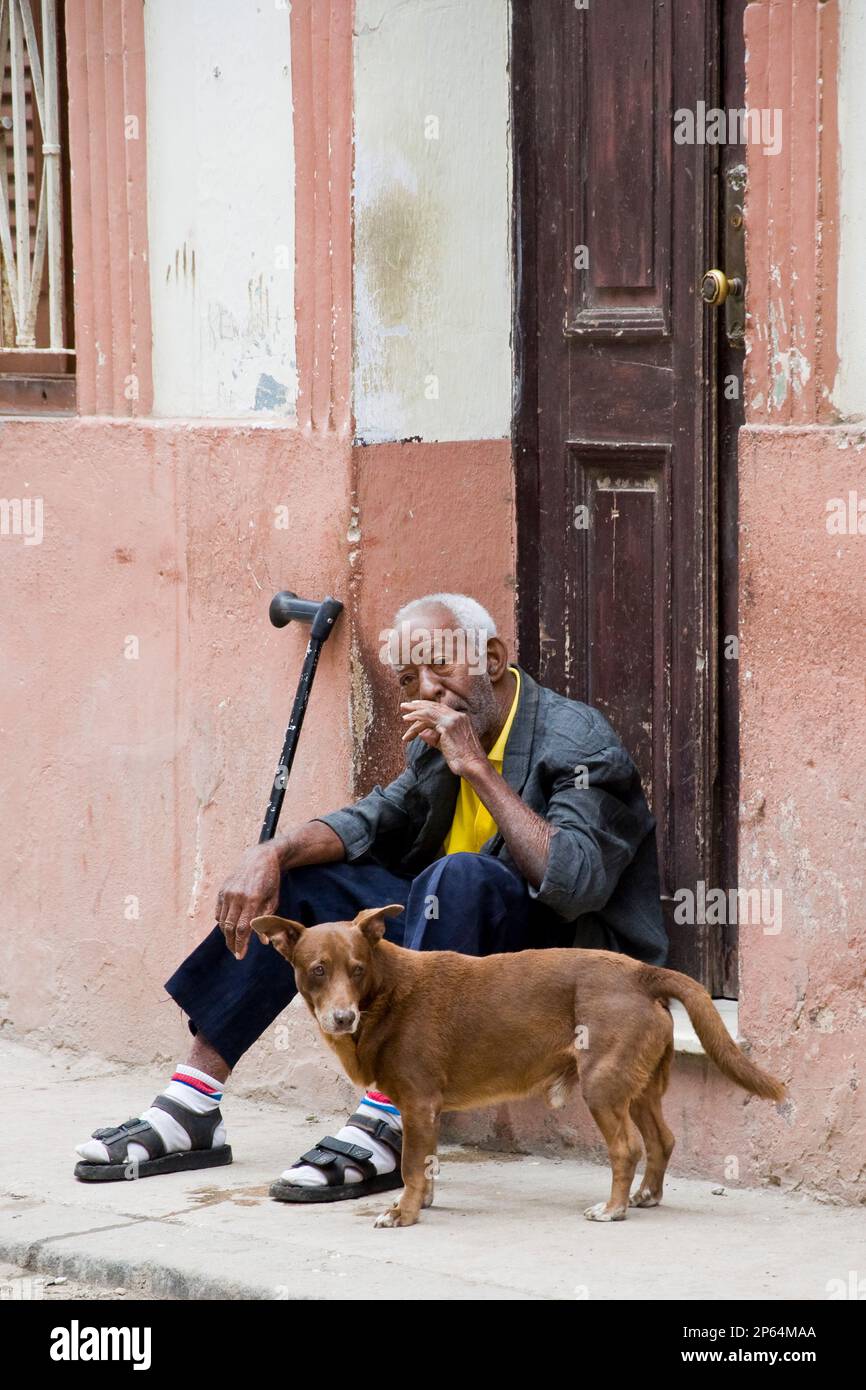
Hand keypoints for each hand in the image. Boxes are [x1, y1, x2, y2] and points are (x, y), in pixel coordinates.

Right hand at [215, 842, 281, 959]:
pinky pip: (218, 912)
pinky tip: (229, 928)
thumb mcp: (273, 901)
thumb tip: (263, 942)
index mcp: (253, 899)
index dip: (241, 944)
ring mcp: (227, 893)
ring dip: (227, 935)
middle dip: (232, 943)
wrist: (260, 858)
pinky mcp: (222, 891)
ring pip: (222, 921)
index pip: (243, 929)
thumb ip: (266, 920)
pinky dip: (222, 922)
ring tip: (233, 942)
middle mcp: (237, 896)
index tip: (240, 956)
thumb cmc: (270, 881)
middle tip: (236, 953)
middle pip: (230, 927)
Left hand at [400, 700, 486, 778]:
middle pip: (434, 707)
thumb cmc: (463, 761)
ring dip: (414, 711)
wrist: (474, 766)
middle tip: (405, 706)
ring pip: (429, 710)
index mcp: (461, 719)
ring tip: (403, 711)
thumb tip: (421, 733)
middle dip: (418, 706)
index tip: (415, 710)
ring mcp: (454, 719)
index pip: (440, 709)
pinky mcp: (448, 725)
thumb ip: (435, 738)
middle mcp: (458, 716)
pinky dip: (416, 717)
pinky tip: (407, 719)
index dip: (426, 708)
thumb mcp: (447, 746)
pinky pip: (427, 717)